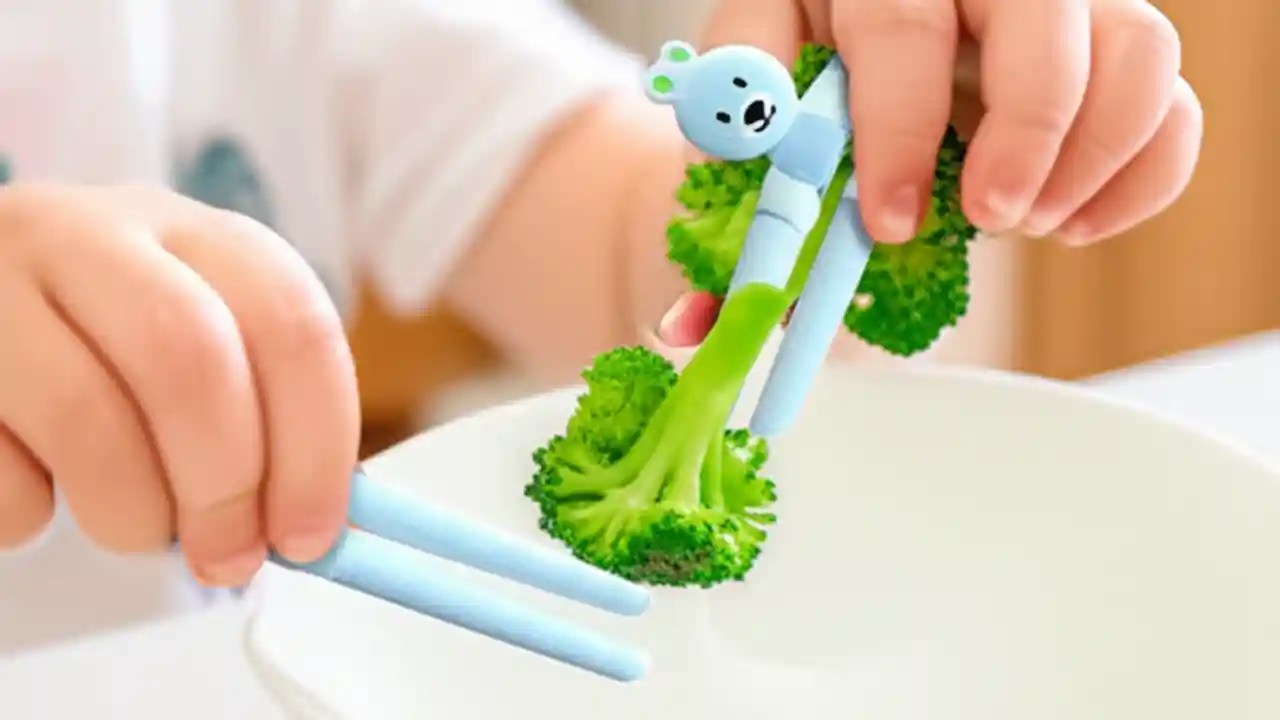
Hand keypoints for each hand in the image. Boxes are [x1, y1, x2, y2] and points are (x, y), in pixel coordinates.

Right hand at [0, 183, 358, 586]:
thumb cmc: (104, 342)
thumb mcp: (197, 340)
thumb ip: (263, 417)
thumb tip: (314, 529)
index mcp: (194, 233)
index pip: (292, 323)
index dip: (317, 446)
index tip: (312, 535)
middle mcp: (92, 233)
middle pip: (191, 361)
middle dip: (226, 485)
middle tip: (229, 558)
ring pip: (88, 418)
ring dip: (134, 513)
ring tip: (137, 530)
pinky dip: (30, 514)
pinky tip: (39, 492)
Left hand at [657, 0, 1202, 344]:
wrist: (841, 92)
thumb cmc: (790, 113)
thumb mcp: (744, 145)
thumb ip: (727, 221)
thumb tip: (694, 325)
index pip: (898, 17)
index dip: (897, 121)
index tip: (888, 221)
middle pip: (1044, 5)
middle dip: (1028, 126)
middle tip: (990, 218)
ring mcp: (1053, 12)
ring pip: (1135, 44)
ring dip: (1094, 154)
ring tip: (1028, 226)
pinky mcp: (1107, 59)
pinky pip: (1170, 101)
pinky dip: (1142, 178)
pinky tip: (1073, 227)